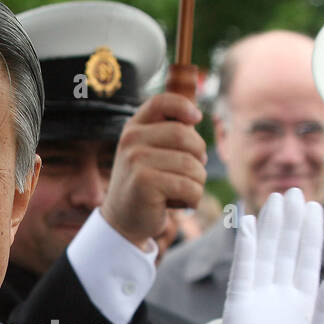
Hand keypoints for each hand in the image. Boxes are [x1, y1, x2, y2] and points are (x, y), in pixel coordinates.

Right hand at [100, 92, 205, 245]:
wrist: (123, 221)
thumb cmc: (146, 186)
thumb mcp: (151, 153)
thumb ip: (168, 134)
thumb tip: (196, 117)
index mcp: (134, 128)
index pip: (162, 102)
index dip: (184, 106)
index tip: (196, 119)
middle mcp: (131, 140)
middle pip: (186, 136)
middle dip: (200, 158)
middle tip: (193, 174)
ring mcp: (136, 160)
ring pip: (192, 165)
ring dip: (198, 183)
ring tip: (184, 192)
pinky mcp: (144, 182)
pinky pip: (189, 187)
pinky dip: (193, 199)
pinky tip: (181, 204)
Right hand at [204, 189, 323, 323]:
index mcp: (301, 306)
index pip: (306, 261)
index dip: (310, 234)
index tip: (316, 207)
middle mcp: (279, 298)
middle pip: (285, 250)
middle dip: (290, 222)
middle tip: (295, 190)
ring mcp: (257, 300)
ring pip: (266, 254)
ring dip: (271, 227)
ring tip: (277, 198)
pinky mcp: (239, 307)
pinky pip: (244, 270)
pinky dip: (248, 247)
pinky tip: (253, 224)